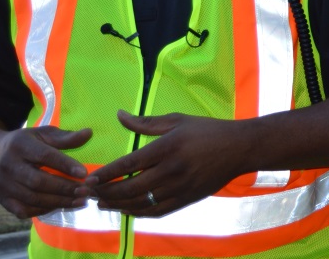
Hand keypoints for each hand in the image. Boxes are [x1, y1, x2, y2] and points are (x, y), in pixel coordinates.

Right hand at [0, 126, 91, 218]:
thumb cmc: (27, 144)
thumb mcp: (43, 134)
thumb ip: (66, 137)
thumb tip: (89, 133)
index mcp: (20, 145)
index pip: (44, 156)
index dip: (65, 165)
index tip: (85, 173)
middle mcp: (8, 166)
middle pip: (38, 181)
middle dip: (65, 188)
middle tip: (87, 191)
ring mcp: (3, 185)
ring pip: (32, 198)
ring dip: (59, 202)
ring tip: (81, 201)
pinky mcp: (3, 199)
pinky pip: (24, 210)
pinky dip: (44, 211)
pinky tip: (61, 206)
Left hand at [86, 110, 248, 216]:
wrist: (240, 149)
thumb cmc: (208, 131)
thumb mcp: (177, 120)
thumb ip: (145, 122)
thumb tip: (119, 115)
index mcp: (168, 148)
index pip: (129, 164)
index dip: (106, 174)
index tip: (89, 179)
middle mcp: (172, 170)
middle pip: (130, 188)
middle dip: (106, 192)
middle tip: (89, 193)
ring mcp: (180, 188)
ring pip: (141, 203)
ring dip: (118, 205)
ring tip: (102, 203)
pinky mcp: (187, 199)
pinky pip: (157, 211)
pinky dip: (138, 213)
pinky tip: (126, 209)